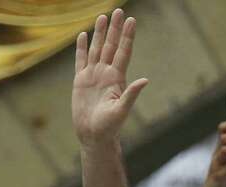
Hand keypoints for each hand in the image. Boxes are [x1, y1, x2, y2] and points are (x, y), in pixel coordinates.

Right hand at [72, 9, 148, 147]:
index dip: (127, 36)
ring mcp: (93, 75)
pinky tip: (84, 35)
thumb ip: (131, 94)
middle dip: (115, 29)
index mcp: (117, 78)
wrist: (94, 135)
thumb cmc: (110, 127)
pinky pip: (81, 60)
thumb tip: (145, 80)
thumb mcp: (121, 110)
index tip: (131, 20)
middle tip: (119, 10)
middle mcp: (106, 73)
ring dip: (99, 33)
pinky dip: (82, 47)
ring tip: (103, 17)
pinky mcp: (80, 80)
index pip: (123, 52)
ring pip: (96, 49)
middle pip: (110, 45)